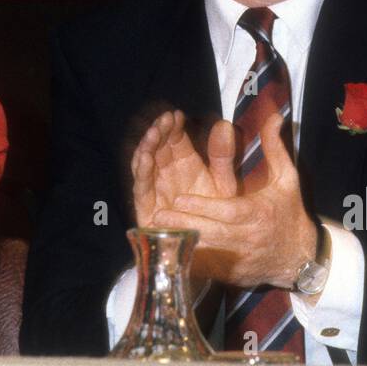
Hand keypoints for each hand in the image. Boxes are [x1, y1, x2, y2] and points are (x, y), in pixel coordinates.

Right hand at [132, 111, 236, 227]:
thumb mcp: (223, 183)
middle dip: (159, 132)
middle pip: (158, 147)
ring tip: (154, 132)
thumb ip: (223, 157)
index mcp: (185, 164)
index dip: (173, 126)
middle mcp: (167, 174)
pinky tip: (145, 156)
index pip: (175, 139)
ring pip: (146, 163)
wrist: (209, 251)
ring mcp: (155, 189)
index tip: (176, 114)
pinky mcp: (147, 208)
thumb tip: (225, 124)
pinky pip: (141, 187)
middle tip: (164, 119)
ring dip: (148, 147)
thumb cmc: (216, 216)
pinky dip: (141, 171)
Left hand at [152, 113, 315, 289]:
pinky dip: (187, 261)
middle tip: (158, 214)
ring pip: (206, 253)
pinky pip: (206, 269)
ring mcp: (239, 261)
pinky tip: (167, 252)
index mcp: (259, 214)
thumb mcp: (286, 178)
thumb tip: (273, 115)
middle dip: (183, 225)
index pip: (228, 212)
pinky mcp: (232, 276)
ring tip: (156, 232)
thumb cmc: (288, 212)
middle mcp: (248, 239)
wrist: (300, 256)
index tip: (178, 199)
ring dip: (181, 243)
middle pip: (212, 234)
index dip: (203, 208)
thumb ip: (274, 147)